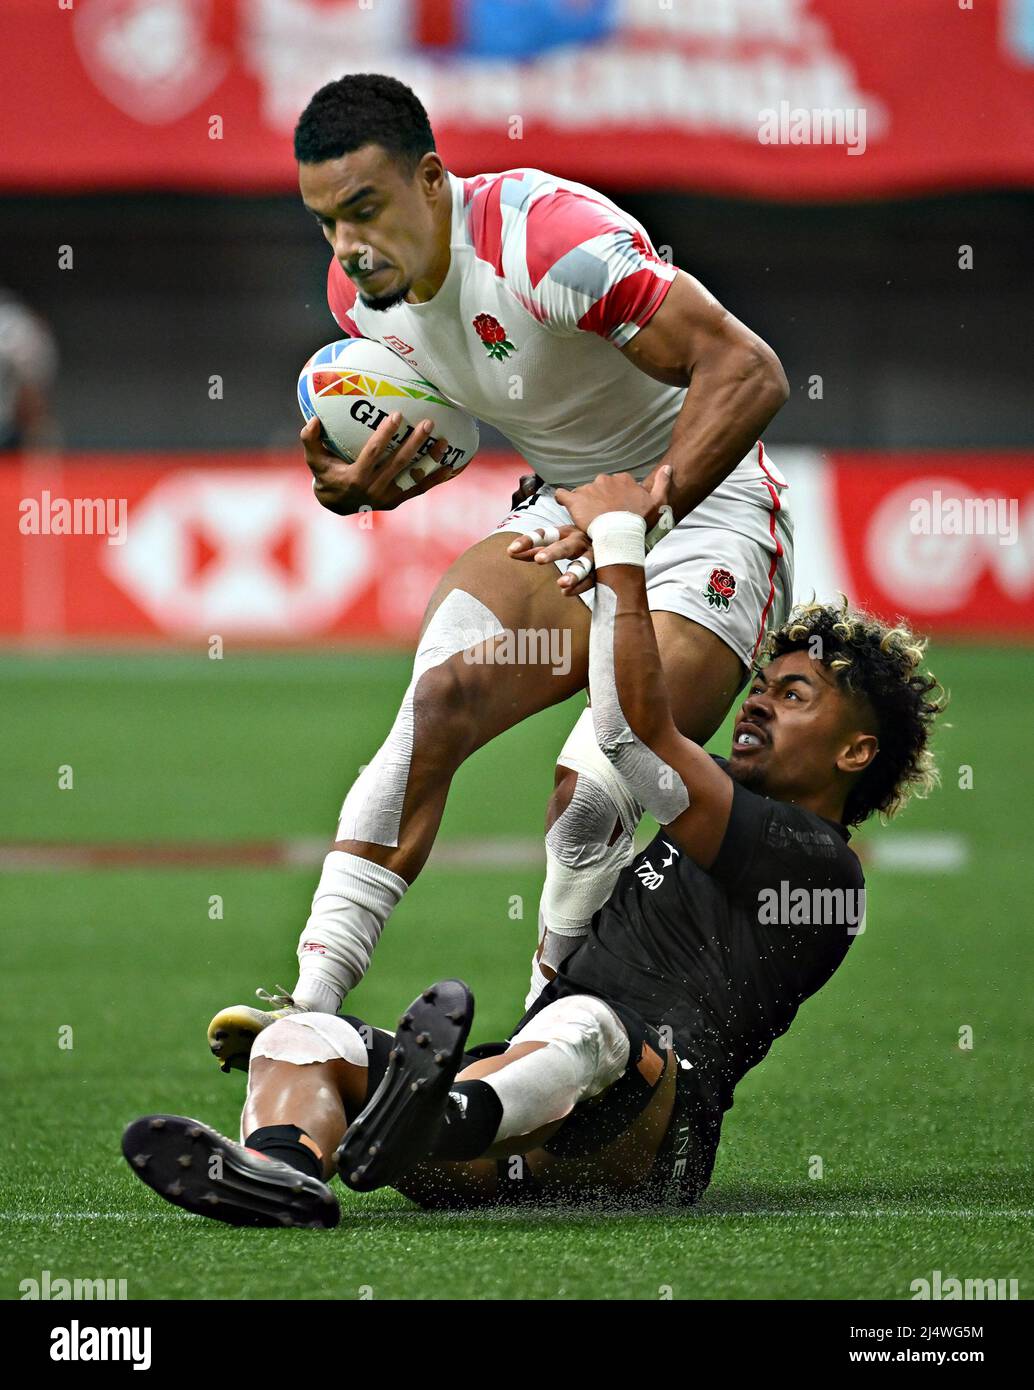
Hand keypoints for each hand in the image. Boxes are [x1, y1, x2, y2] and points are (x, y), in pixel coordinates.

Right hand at [303, 412, 455, 514]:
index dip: (385, 435)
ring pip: (412, 477)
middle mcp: (373, 489)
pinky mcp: (397, 501)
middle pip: (398, 463)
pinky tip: (450, 467)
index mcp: (355, 477)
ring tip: (443, 442)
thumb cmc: (326, 474)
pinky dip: (435, 479)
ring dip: (430, 460)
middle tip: (427, 423)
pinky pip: (419, 489)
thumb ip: (310, 439)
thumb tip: (313, 420)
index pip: (373, 453)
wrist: (336, 504)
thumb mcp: (314, 458)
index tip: (397, 416)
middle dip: (414, 443)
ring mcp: (388, 497)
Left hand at [506, 524, 596, 595]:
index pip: (545, 534)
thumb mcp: (557, 542)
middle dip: (553, 553)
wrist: (616, 539)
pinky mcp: (603, 570)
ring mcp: (593, 555)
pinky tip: (566, 592)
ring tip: (561, 584)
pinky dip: (580, 586)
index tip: (510, 551)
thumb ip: (535, 549)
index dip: (528, 541)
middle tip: (538, 560)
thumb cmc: (576, 542)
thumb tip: (510, 553)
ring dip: (574, 573)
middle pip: (565, 546)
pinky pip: (592, 579)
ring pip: (584, 564)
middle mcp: (580, 541)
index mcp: (566, 532)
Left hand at [555, 469, 670, 535]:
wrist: (620, 534)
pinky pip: (562, 495)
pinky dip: (562, 499)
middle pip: (600, 488)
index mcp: (623, 480)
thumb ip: (662, 483)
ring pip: (584, 493)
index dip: (616, 497)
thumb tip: (668, 467)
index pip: (617, 484)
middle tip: (602, 516)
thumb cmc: (639, 522)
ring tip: (587, 518)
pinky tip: (564, 505)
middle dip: (600, 499)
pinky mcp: (575, 500)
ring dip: (585, 503)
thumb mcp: (658, 503)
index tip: (617, 509)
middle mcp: (606, 480)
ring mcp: (589, 489)